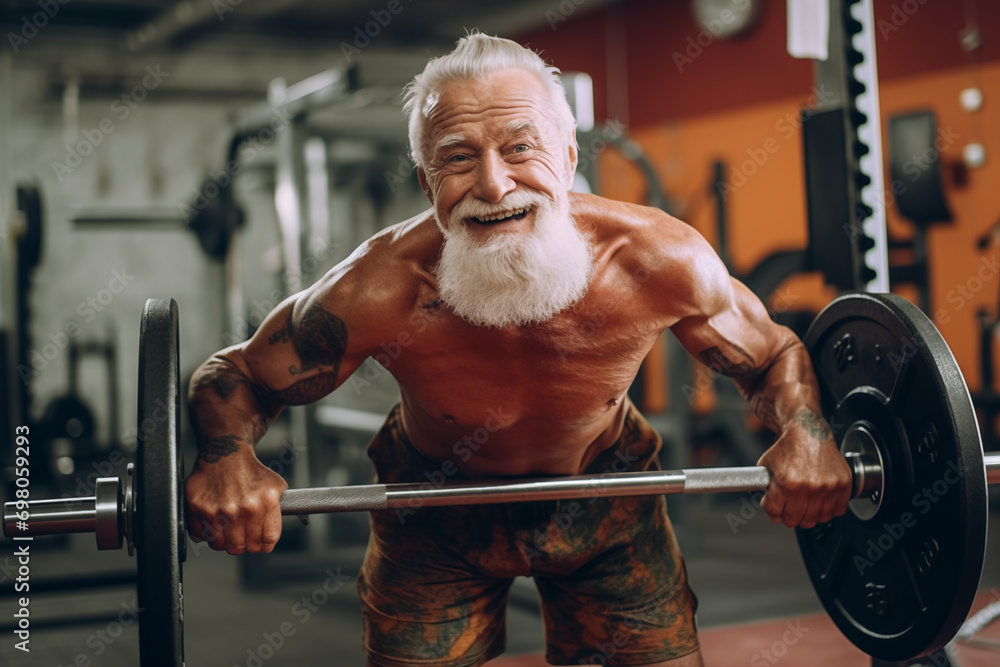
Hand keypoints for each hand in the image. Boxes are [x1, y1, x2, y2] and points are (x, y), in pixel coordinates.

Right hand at [185, 449, 287, 554]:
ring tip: (228, 529)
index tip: (261, 544)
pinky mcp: (199, 508)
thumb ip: (287, 507)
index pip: (267, 541)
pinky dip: (207, 534)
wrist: (226, 453)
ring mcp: (219, 510)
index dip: (264, 545)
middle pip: (244, 547)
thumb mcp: (277, 486)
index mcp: (266, 503)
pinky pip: (202, 536)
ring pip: (223, 546)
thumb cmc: (251, 471)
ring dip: (226, 542)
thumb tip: (305, 520)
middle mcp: (243, 508)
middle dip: (245, 544)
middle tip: (243, 536)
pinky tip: (214, 523)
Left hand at [756, 410, 852, 528]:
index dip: (773, 512)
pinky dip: (828, 510)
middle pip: (795, 520)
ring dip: (809, 515)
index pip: (776, 514)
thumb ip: (760, 485)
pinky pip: (837, 511)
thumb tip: (758, 500)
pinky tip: (820, 501)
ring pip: (816, 519)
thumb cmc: (788, 447)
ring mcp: (828, 487)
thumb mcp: (765, 465)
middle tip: (789, 507)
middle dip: (789, 516)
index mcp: (787, 483)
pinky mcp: (843, 485)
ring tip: (804, 504)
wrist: (809, 432)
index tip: (775, 509)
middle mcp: (808, 487)